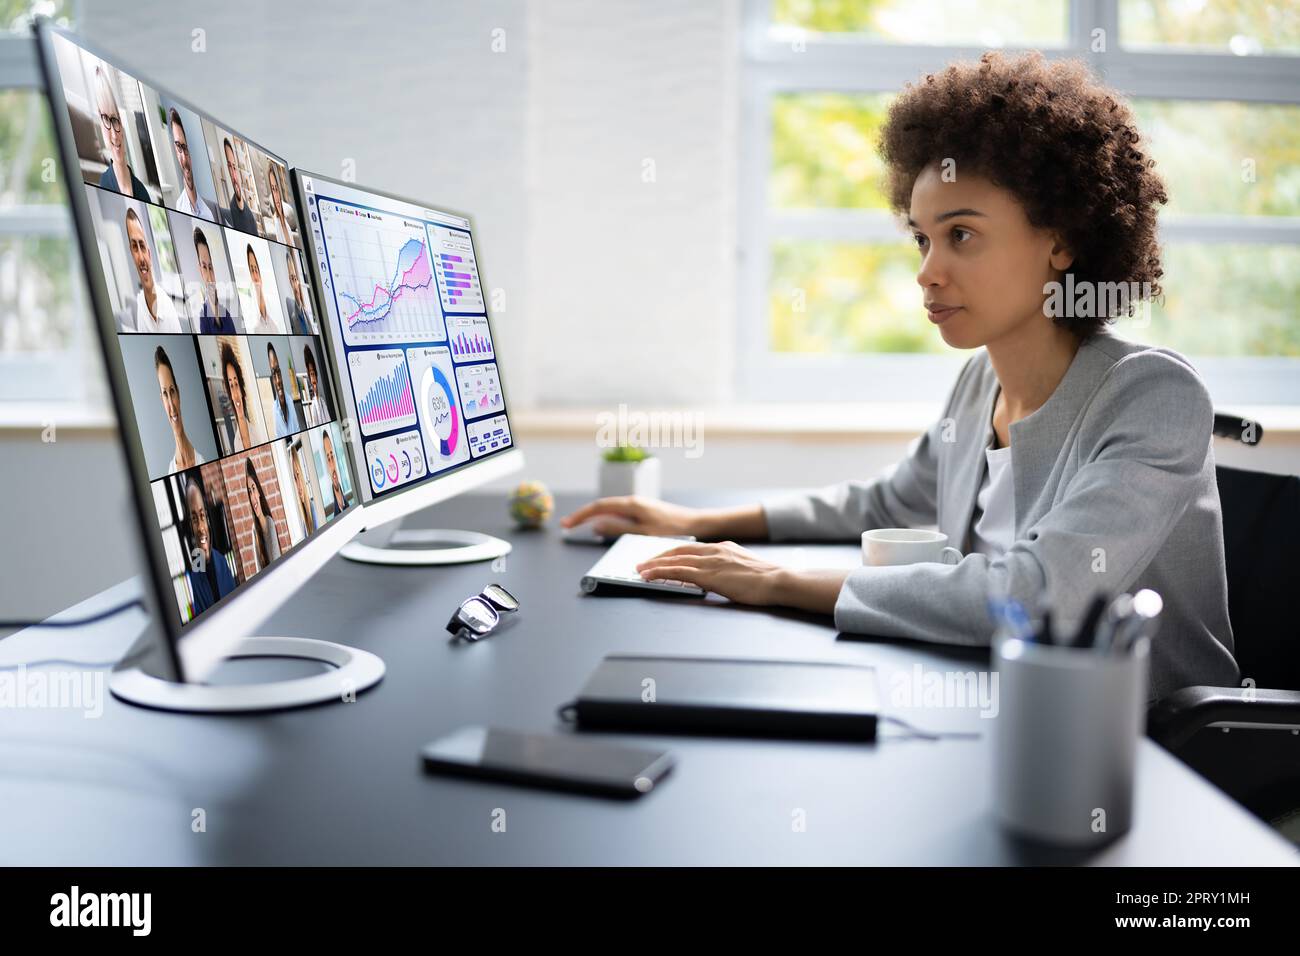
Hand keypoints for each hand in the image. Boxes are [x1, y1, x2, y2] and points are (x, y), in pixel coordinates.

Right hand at [560, 495, 704, 537]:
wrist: (695, 523)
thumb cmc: (672, 529)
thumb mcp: (642, 533)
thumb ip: (618, 528)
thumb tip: (596, 525)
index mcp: (631, 504)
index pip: (598, 507)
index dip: (580, 516)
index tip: (566, 524)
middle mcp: (633, 501)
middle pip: (601, 506)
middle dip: (582, 515)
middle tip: (566, 525)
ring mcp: (638, 505)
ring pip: (610, 509)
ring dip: (594, 516)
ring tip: (579, 525)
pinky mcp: (643, 511)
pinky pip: (619, 513)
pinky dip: (606, 518)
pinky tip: (604, 526)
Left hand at [635, 540, 785, 604]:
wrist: (778, 581)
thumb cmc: (766, 580)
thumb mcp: (743, 567)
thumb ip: (727, 568)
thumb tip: (716, 576)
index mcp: (723, 547)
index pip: (691, 547)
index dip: (672, 552)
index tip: (660, 557)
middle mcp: (714, 550)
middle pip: (678, 550)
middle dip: (658, 557)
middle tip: (642, 563)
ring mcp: (711, 561)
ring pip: (675, 560)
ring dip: (654, 565)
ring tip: (640, 570)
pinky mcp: (709, 575)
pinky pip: (678, 572)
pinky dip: (660, 573)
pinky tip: (649, 576)